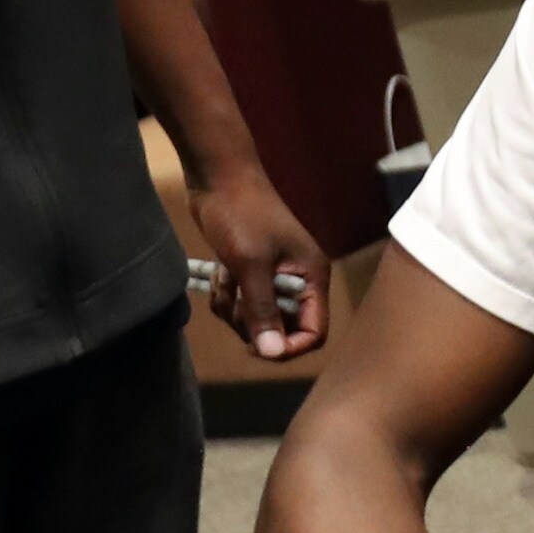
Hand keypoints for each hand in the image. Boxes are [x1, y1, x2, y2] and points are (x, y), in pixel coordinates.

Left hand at [192, 166, 329, 361]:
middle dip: (251, 322)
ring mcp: (275, 278)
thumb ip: (262, 311)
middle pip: (282, 330)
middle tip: (235, 298)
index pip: (315, 332)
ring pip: (256, 320)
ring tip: (224, 279)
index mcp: (311, 277)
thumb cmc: (240, 215)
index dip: (288, 346)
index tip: (257, 346)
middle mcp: (298, 281)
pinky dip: (227, 297)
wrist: (218, 178)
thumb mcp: (250, 266)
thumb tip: (272, 354)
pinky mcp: (253, 274)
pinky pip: (242, 305)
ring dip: (234, 308)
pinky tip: (219, 275)